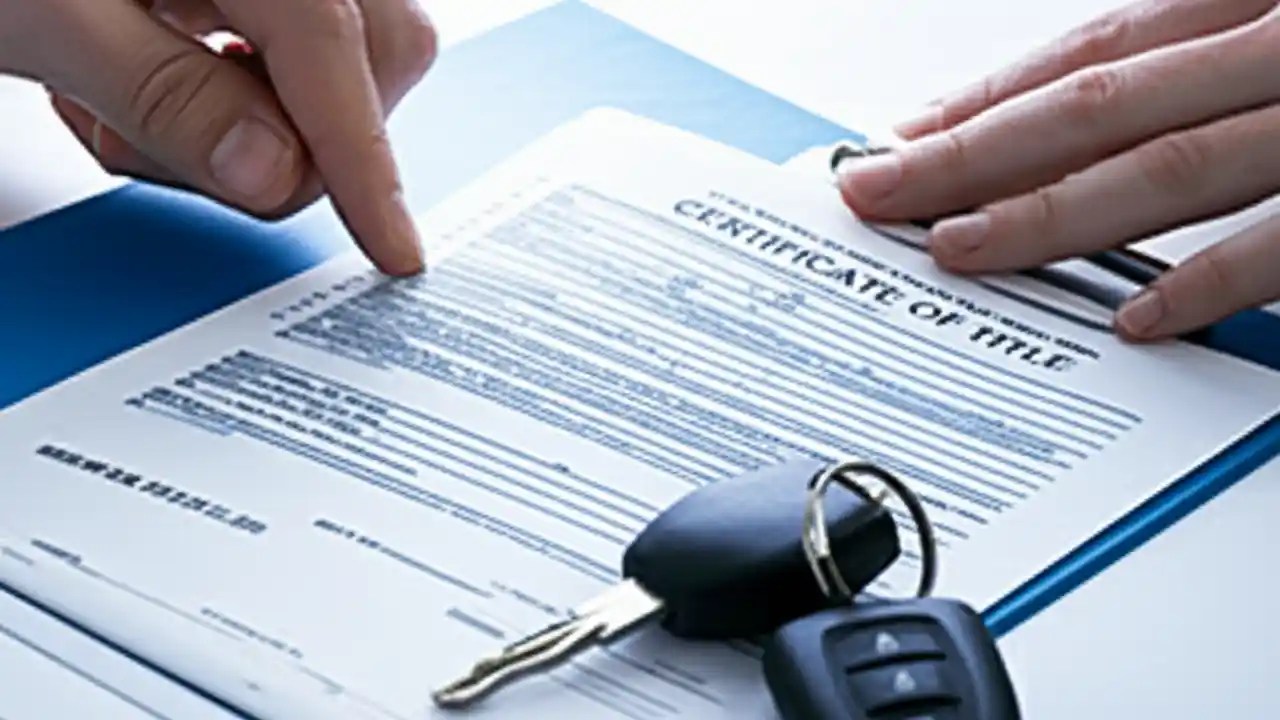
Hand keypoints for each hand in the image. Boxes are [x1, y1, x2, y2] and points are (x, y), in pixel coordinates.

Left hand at [0, 0, 437, 275]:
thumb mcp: (46, 15)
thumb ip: (165, 96)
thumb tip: (274, 175)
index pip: (336, 54)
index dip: (366, 166)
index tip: (394, 252)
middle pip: (372, 56)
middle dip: (296, 138)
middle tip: (175, 151)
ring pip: (347, 63)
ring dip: (259, 118)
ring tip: (126, 104)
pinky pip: (306, 45)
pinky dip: (244, 88)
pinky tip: (157, 74)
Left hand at [838, 0, 1279, 340]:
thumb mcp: (1274, 33)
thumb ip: (1200, 68)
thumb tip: (1087, 115)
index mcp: (1249, 5)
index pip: (1097, 53)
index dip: (991, 98)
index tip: (904, 139)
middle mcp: (1273, 51)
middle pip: (1095, 107)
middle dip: (972, 155)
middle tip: (878, 192)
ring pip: (1166, 166)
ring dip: (1051, 211)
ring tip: (958, 246)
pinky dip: (1208, 278)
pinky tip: (1133, 317)